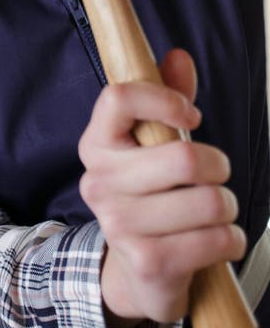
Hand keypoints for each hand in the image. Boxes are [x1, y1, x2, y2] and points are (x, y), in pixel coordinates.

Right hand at [78, 49, 245, 327]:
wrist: (138, 271)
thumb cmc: (152, 194)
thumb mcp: (155, 144)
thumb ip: (169, 97)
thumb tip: (178, 56)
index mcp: (96, 143)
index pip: (118, 97)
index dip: (164, 99)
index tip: (191, 115)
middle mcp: (98, 181)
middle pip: (183, 159)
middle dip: (219, 166)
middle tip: (218, 172)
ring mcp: (118, 223)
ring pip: (206, 201)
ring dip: (227, 206)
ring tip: (218, 210)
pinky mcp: (146, 260)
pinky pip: (213, 240)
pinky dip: (231, 239)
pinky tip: (221, 238)